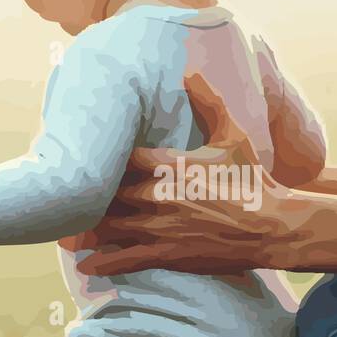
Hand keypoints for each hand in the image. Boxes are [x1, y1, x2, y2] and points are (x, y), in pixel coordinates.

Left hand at [79, 74, 293, 275]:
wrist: (272, 227)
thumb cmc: (253, 181)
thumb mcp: (234, 136)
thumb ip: (209, 103)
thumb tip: (190, 71)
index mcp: (172, 166)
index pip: (122, 158)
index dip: (101, 157)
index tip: (86, 155)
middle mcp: (160, 197)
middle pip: (108, 194)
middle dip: (87, 195)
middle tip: (64, 194)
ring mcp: (161, 228)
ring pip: (110, 228)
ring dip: (86, 229)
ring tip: (65, 229)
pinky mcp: (167, 254)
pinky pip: (127, 259)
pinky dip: (103, 263)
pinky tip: (85, 265)